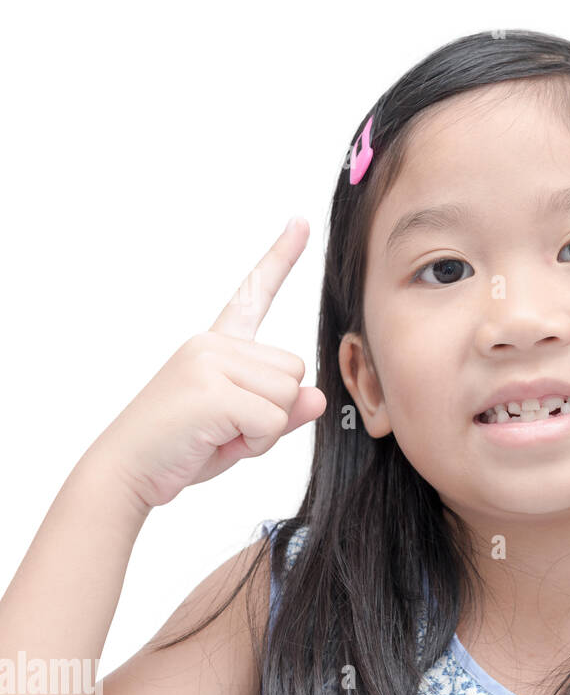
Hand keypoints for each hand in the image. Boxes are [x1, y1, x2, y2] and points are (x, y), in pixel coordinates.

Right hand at [91, 217, 326, 509]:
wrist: (127, 472)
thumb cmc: (181, 449)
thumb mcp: (241, 428)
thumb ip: (280, 411)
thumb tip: (316, 396)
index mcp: (217, 345)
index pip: (254, 294)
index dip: (281, 258)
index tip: (301, 222)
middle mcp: (212, 343)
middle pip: (294, 370)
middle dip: (274, 410)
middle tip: (227, 427)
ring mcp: (209, 361)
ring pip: (287, 395)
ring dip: (264, 430)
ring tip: (219, 434)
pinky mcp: (211, 389)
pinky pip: (272, 420)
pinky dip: (254, 443)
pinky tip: (216, 441)